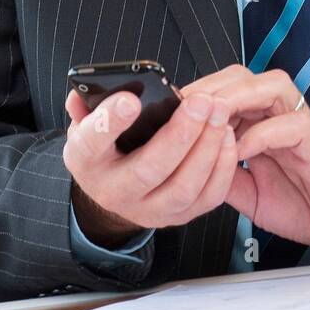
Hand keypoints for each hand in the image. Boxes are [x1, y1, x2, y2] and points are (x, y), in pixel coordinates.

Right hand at [63, 85, 237, 244]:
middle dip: (179, 134)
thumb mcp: (88, 123)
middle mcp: (115, 193)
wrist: (116, 189)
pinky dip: (222, 167)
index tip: (130, 100)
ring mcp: (148, 210)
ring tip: (219, 113)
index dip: (110, 122)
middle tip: (201, 102)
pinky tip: (227, 135)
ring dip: (206, 148)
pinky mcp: (178, 216)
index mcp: (86, 162)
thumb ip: (88, 105)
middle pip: (148, 170)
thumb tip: (82, 92)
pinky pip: (207, 197)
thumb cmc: (106, 146)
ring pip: (182, 188)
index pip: (91, 143)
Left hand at [177, 66, 309, 261]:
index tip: (167, 111)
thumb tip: (188, 167)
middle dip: (209, 88)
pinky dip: (262, 133)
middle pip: (243, 77)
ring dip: (236, 97)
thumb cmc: (308, 203)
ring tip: (209, 117)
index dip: (197, 95)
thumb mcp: (249, 193)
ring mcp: (301, 124)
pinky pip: (291, 124)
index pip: (225, 90)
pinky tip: (240, 148)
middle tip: (181, 108)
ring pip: (270, 86)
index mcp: (262, 122)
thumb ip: (223, 175)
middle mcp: (281, 115)